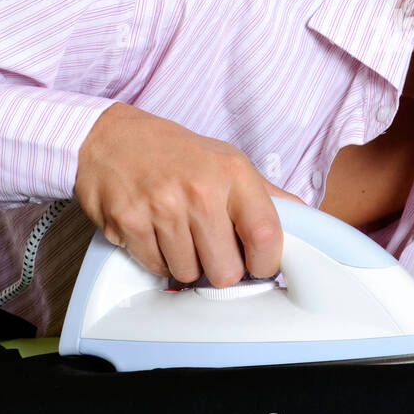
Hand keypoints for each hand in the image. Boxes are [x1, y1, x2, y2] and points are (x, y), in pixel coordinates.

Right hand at [74, 102, 303, 286]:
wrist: (110, 138)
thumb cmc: (174, 152)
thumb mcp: (227, 159)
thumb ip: (265, 193)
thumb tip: (304, 218)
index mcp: (233, 173)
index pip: (266, 235)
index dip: (266, 263)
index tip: (259, 267)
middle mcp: (200, 190)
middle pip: (226, 271)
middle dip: (220, 271)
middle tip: (212, 252)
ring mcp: (162, 207)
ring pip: (188, 274)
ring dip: (186, 265)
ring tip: (179, 235)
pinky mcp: (129, 223)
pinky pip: (155, 267)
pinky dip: (157, 260)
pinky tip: (155, 234)